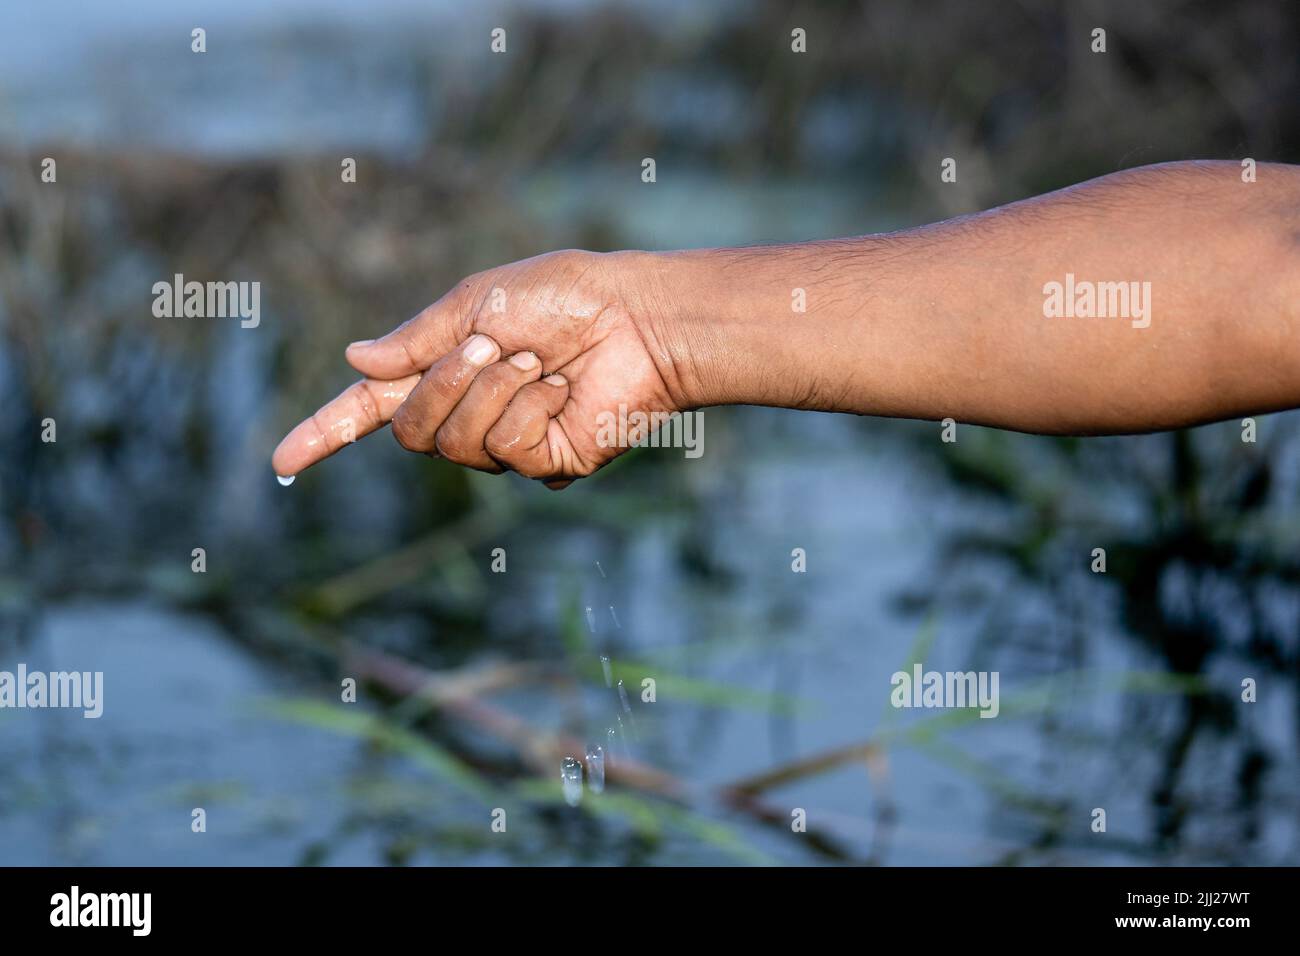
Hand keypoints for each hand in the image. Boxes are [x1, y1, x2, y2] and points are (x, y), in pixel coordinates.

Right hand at [271, 250, 690, 487]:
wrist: (636, 318)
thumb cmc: (563, 297)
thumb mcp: (476, 304)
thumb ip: (416, 341)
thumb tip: (355, 363)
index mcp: (446, 370)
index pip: (372, 412)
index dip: (326, 434)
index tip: (282, 462)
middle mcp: (471, 414)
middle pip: (412, 432)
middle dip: (444, 383)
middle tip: (494, 344)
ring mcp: (508, 446)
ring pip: (455, 443)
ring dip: (492, 389)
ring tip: (537, 361)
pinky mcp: (546, 465)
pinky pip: (505, 448)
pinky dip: (529, 407)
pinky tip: (562, 390)